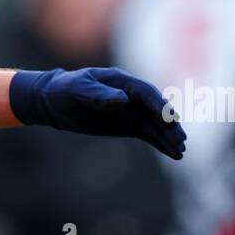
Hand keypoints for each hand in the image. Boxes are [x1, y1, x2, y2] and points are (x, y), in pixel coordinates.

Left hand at [9, 67, 186, 159]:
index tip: (170, 118)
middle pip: (155, 109)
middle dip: (169, 124)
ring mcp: (132, 110)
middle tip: (180, 139)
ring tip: (180, 152)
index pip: (145, 92)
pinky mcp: (129, 125)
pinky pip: (149, 134)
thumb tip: (121, 99)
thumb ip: (97, 93)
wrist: (53, 101)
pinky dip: (161, 143)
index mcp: (120, 81)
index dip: (158, 104)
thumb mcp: (76, 89)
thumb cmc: (63, 90)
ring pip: (156, 124)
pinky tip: (174, 154)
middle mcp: (131, 95)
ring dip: (169, 137)